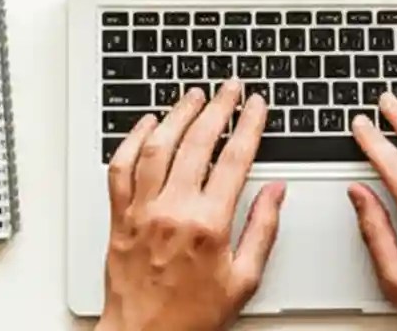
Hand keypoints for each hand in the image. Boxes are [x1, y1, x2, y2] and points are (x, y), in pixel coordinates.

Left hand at [99, 80, 285, 330]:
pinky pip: (120, 168)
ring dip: (177, 114)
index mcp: (209, 223)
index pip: (235, 158)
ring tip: (194, 96)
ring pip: (158, 146)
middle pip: (197, 142)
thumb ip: (263, 230)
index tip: (256, 105)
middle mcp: (173, 210)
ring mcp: (143, 210)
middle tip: (230, 88)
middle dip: (218, 107)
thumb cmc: (192, 316)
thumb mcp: (244, 279)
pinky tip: (146, 125)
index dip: (249, 124)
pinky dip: (132, 141)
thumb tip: (276, 193)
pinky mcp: (120, 216)